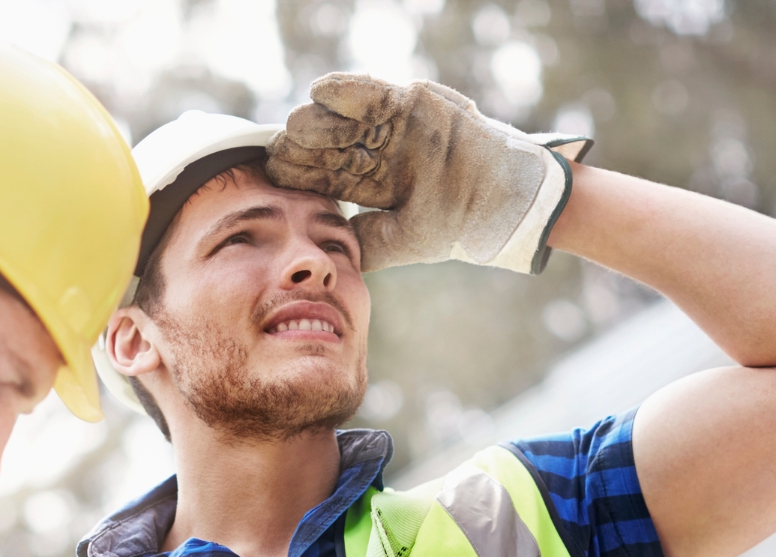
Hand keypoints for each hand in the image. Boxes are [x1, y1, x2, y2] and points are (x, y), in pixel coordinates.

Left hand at [266, 73, 588, 273]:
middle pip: (331, 146)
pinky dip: (347, 89)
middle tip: (281, 147)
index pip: (328, 177)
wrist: (499, 200)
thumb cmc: (454, 224)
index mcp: (374, 185)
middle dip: (306, 147)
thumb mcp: (400, 240)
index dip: (302, 175)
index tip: (276, 175)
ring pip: (346, 120)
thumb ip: (362, 241)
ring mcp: (393, 126)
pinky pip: (373, 92)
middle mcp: (379, 153)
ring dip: (320, 119)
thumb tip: (324, 248)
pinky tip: (321, 92)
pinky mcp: (411, 102)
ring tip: (297, 122)